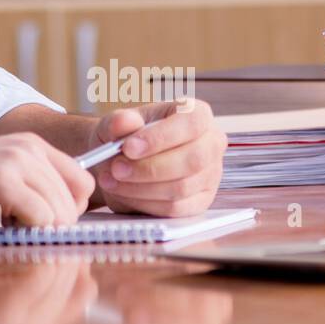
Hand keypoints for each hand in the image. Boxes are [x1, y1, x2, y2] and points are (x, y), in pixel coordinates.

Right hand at [0, 133, 95, 236]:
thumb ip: (31, 194)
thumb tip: (65, 226)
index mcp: (30, 146)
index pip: (83, 184)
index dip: (69, 213)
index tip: (41, 228)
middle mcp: (28, 148)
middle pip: (76, 203)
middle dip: (55, 230)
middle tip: (18, 235)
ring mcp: (15, 161)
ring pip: (62, 213)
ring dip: (39, 234)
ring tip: (4, 230)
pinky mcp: (0, 180)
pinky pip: (41, 219)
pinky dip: (27, 235)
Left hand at [86, 99, 226, 217]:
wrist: (120, 162)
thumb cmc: (125, 137)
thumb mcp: (115, 124)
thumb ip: (118, 121)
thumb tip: (125, 121)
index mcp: (197, 114)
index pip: (191, 123)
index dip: (161, 136)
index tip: (128, 147)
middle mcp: (211, 144)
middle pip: (192, 160)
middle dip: (148, 167)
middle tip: (116, 167)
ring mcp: (210, 175)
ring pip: (181, 187)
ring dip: (141, 187)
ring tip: (113, 179)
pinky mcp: (201, 201)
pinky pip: (176, 209)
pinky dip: (145, 203)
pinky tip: (125, 193)